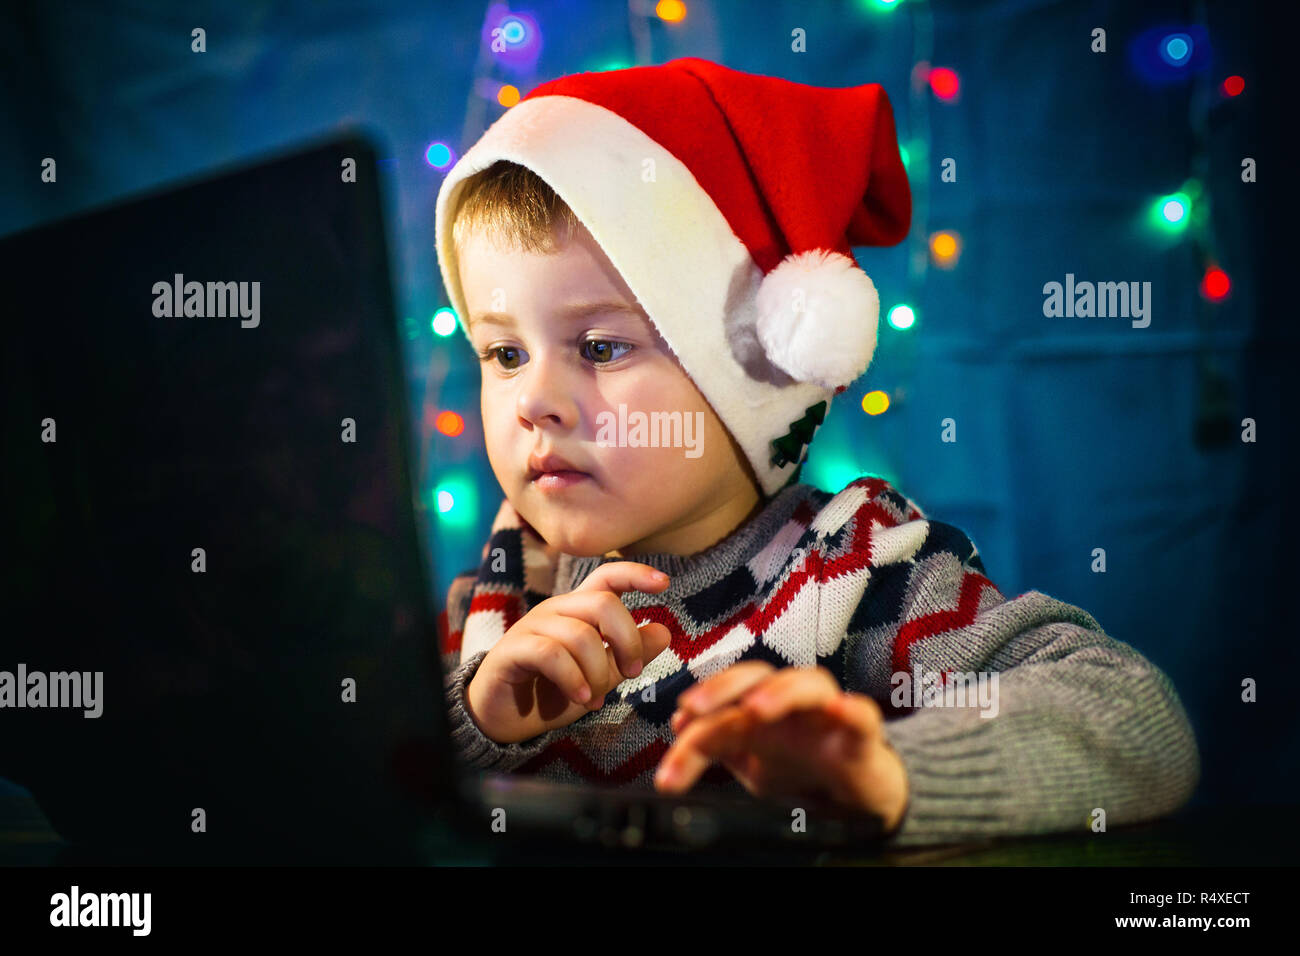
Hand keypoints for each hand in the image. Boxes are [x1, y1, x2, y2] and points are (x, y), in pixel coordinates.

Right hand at [465, 562, 672, 744]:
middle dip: (627, 639)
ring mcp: (532, 627)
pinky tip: (582, 699)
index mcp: (578, 610)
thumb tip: (664, 631)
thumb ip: (629, 654)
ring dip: (598, 672)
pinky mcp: (512, 650)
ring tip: (597, 699)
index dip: (635, 574)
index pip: (606, 576)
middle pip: (602, 602)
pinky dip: (574, 679)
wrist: (505, 720)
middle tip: (632, 673)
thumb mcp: (602, 676)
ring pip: (580, 634)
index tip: (664, 584)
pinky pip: (551, 655)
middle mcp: (556, 611)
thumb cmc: (554, 693)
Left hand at [654, 661, 908, 832]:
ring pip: (809, 683)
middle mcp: (793, 700)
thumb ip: (715, 743)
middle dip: (724, 686)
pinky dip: (850, 710)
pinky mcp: (864, 735)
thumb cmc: (800, 766)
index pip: (725, 697)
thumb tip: (678, 724)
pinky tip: (837, 710)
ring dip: (780, 692)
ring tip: (755, 710)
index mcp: (763, 702)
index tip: (675, 726)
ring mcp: (829, 714)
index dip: (698, 710)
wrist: (854, 800)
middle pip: (760, 674)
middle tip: (695, 707)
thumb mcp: (748, 762)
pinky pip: (863, 714)